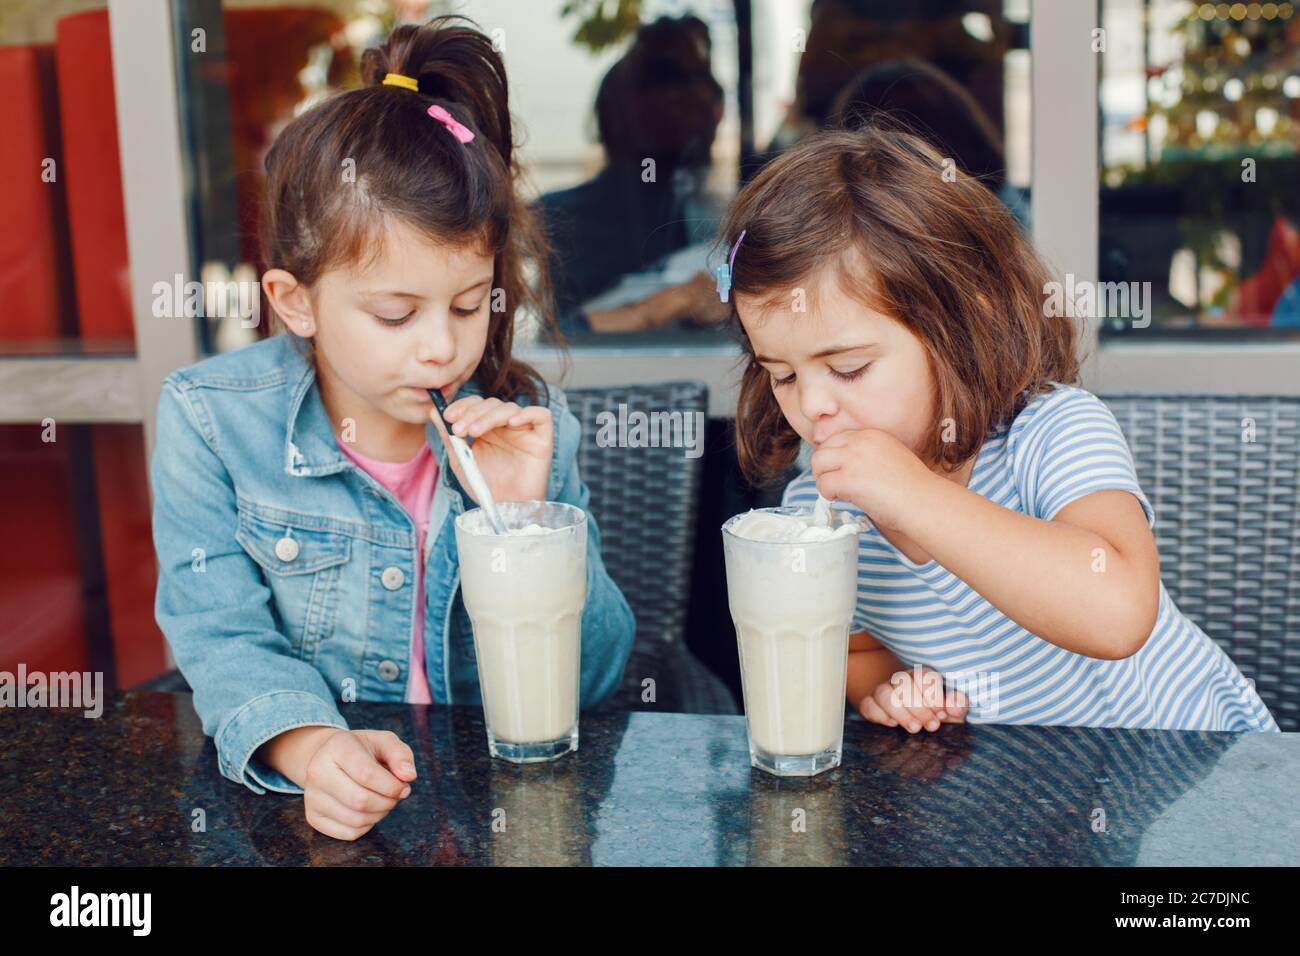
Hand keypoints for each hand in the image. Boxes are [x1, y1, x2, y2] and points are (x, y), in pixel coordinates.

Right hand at [301, 729, 416, 840]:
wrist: (330, 758)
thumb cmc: (363, 750)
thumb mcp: (384, 741)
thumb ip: (400, 754)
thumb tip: (409, 776)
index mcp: (337, 746)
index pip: (367, 775)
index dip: (392, 786)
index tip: (404, 786)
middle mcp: (318, 771)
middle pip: (360, 800)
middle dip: (388, 802)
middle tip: (395, 795)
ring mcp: (312, 796)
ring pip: (356, 820)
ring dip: (380, 815)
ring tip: (383, 801)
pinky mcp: (313, 816)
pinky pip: (348, 833)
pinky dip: (367, 826)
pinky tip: (369, 811)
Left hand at [431, 396, 552, 502]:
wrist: (507, 509)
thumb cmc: (486, 487)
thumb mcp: (461, 461)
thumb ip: (449, 437)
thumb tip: (434, 412)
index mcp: (487, 427)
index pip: (476, 404)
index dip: (463, 405)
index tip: (448, 417)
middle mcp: (505, 425)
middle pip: (491, 404)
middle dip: (472, 413)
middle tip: (458, 429)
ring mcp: (524, 429)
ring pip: (510, 408)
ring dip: (489, 416)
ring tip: (474, 432)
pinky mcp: (542, 437)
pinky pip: (541, 415)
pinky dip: (528, 414)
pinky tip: (512, 423)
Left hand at [810, 428, 935, 531]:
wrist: (924, 501)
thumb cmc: (912, 487)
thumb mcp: (890, 456)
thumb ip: (867, 455)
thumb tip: (845, 466)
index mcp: (872, 435)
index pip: (838, 438)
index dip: (834, 456)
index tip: (839, 469)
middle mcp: (861, 442)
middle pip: (824, 449)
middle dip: (824, 467)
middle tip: (832, 482)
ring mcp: (854, 459)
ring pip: (818, 463)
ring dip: (822, 479)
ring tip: (836, 491)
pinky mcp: (849, 479)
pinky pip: (823, 484)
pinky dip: (827, 495)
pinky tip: (841, 499)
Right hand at [857, 665, 968, 732]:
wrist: (917, 723)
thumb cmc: (936, 714)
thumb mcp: (953, 712)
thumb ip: (958, 705)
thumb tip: (952, 706)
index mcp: (922, 676)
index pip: (923, 675)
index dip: (933, 695)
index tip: (941, 714)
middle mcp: (900, 679)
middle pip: (903, 684)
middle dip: (919, 708)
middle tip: (932, 726)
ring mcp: (883, 690)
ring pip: (884, 694)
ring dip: (900, 713)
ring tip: (914, 728)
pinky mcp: (870, 703)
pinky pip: (868, 705)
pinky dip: (880, 715)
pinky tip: (893, 725)